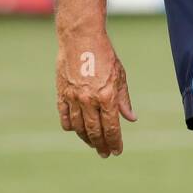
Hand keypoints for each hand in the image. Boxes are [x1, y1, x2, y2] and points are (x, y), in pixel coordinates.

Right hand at [56, 30, 136, 157]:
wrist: (81, 38)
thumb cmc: (104, 55)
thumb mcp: (120, 76)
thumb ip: (124, 100)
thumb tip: (131, 119)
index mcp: (107, 96)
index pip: (112, 128)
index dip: (114, 142)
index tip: (117, 151)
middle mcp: (90, 100)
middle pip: (95, 132)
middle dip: (101, 145)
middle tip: (105, 153)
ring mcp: (74, 98)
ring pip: (79, 128)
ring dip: (86, 139)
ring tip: (93, 144)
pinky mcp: (62, 94)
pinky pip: (65, 118)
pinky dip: (71, 127)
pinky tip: (77, 130)